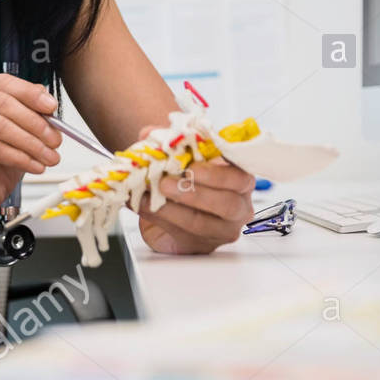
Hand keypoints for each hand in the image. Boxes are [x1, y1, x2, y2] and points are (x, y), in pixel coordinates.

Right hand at [0, 74, 61, 225]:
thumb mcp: (16, 130)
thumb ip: (28, 110)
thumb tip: (47, 101)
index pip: (0, 82)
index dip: (29, 93)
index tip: (52, 107)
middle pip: (0, 102)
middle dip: (34, 121)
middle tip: (55, 138)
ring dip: (31, 142)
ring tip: (49, 156)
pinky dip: (22, 158)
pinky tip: (35, 166)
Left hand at [131, 127, 254, 253]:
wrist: (172, 205)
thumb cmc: (184, 176)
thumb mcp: (179, 154)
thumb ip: (168, 142)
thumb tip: (149, 135)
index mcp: (239, 180)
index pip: (239, 177)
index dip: (217, 173)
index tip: (192, 166)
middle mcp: (237, 207)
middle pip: (226, 203)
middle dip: (193, 193)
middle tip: (165, 182)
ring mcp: (221, 229)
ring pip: (201, 223)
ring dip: (170, 208)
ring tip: (147, 195)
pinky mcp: (200, 245)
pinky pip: (180, 234)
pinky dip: (157, 218)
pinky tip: (141, 205)